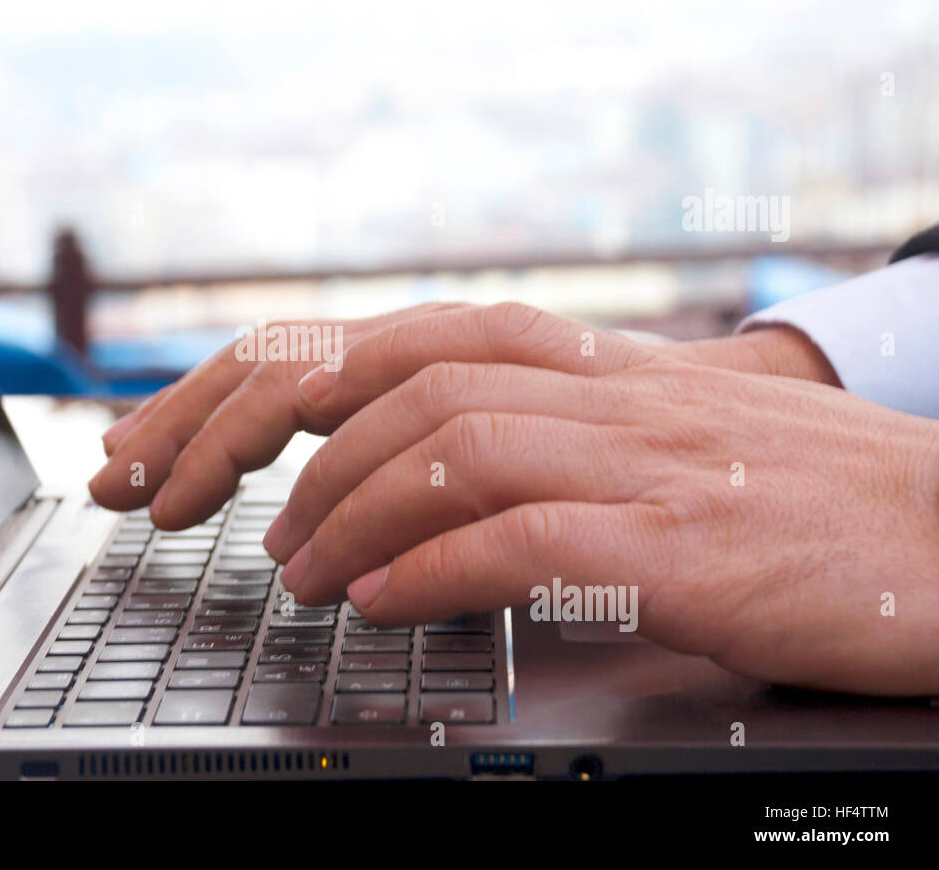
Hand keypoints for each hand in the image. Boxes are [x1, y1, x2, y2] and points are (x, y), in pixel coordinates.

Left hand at [90, 302, 837, 530]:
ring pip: (443, 445)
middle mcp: (590, 385)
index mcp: (568, 358)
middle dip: (250, 433)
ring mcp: (635, 454)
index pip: (373, 339)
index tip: (165, 440)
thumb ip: (513, 437)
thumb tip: (377, 487)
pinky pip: (523, 534)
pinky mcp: (678, 537)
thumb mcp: (632, 436)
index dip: (250, 382)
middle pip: (381, 375)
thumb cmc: (776, 493)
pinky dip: (430, 566)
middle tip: (178, 501)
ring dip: (338, 511)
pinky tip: (378, 601)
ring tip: (289, 572)